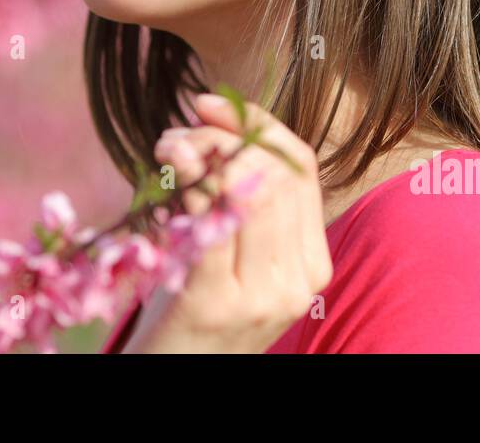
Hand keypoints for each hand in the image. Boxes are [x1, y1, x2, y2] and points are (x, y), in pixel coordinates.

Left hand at [121, 93, 332, 352]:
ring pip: (245, 187)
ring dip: (199, 152)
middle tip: (179, 136)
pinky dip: (188, 181)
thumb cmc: (197, 305)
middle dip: (221, 137)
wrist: (176, 374)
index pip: (301, 168)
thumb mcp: (236, 251)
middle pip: (273, 173)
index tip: (212, 105)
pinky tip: (167, 172)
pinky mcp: (215, 303)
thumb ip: (243, 194)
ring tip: (166, 148)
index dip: (258, 124)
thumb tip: (219, 110)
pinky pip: (211, 220)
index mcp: (312, 263)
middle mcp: (296, 279)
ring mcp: (260, 294)